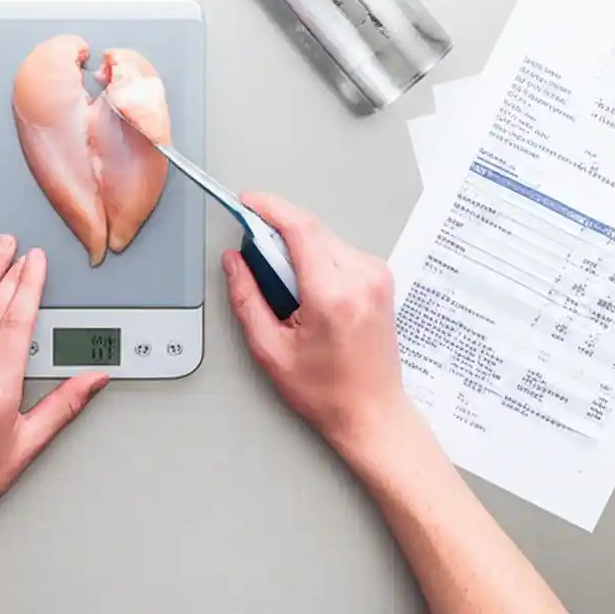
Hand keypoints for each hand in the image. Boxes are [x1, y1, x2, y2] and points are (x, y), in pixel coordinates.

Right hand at [221, 193, 405, 449]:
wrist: (373, 413)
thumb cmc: (327, 392)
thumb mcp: (271, 350)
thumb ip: (247, 298)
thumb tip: (234, 262)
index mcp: (333, 296)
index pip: (300, 229)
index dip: (269, 208)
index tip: (248, 202)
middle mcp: (362, 279)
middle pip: (311, 229)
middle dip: (277, 232)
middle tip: (255, 257)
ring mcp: (377, 277)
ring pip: (325, 237)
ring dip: (298, 247)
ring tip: (286, 289)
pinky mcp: (381, 279)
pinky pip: (340, 251)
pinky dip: (316, 258)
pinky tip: (308, 289)